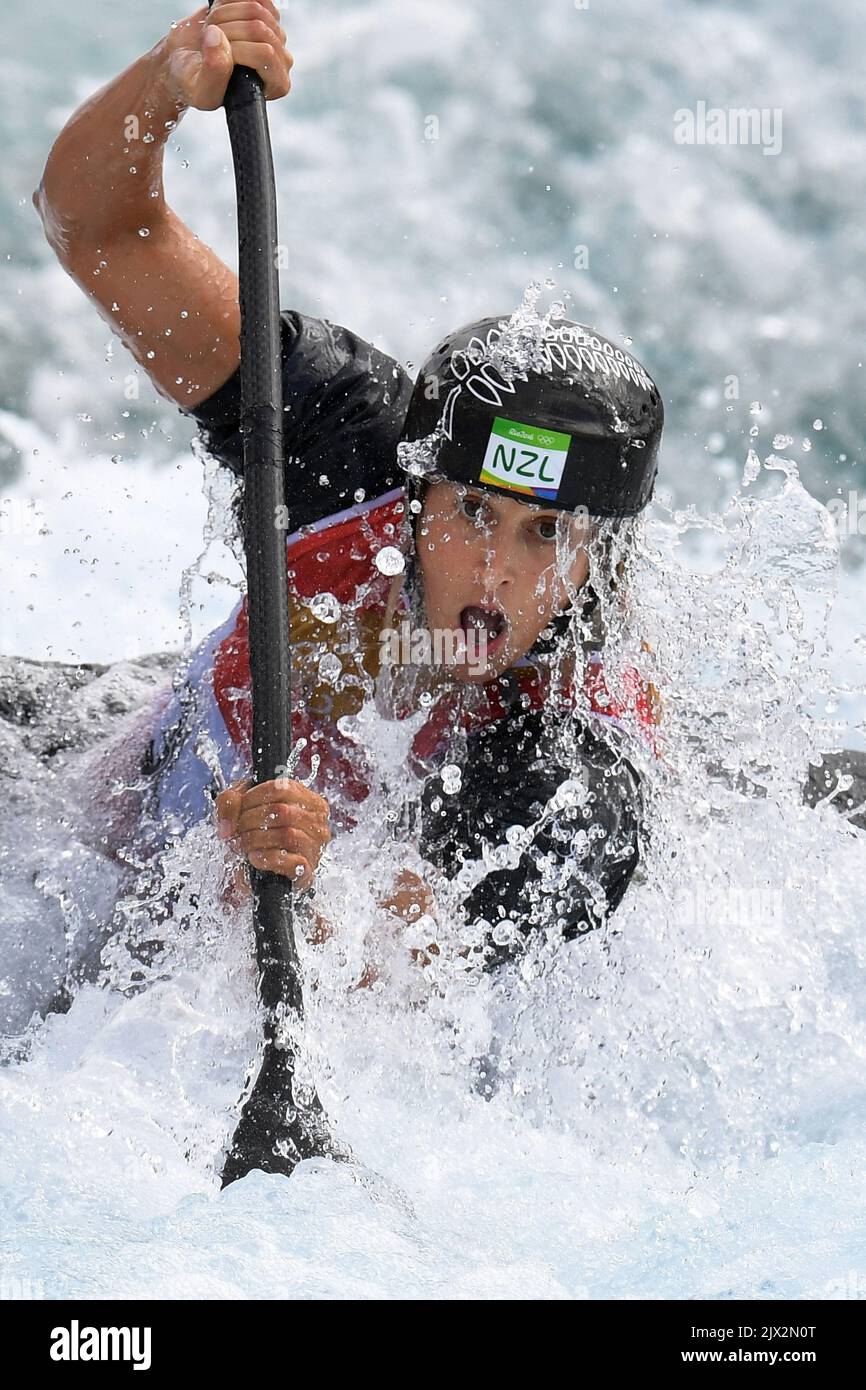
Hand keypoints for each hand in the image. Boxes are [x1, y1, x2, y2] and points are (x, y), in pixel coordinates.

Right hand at [166, 1, 292, 111]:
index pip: (265, 54)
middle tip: (209, 41)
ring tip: (212, 30)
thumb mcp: (201, 89)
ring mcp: (274, 32)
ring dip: (224, 14)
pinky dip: (229, 2)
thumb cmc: (199, 82)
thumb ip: (213, 72)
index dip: (237, 48)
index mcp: (276, 85)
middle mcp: (280, 59)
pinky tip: (221, 15)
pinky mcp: (264, 12)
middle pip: (259, 28)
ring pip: (254, 9)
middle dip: (226, 30)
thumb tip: (217, 38)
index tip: (217, 53)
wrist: (188, 61)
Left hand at [216, 776, 330, 889]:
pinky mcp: (308, 872)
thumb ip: (229, 803)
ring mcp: (315, 847)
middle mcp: (317, 821)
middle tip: (236, 831)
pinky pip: (292, 862)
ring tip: (242, 845)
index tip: (239, 809)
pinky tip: (254, 858)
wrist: (258, 875)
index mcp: (306, 799)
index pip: (281, 788)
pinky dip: (268, 859)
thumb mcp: (240, 809)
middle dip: (249, 820)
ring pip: (287, 834)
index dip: (253, 797)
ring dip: (255, 839)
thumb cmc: (255, 835)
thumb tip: (228, 825)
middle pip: (282, 810)